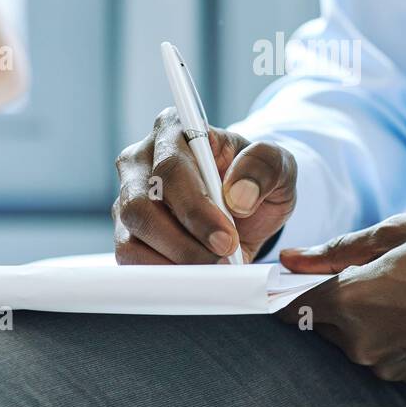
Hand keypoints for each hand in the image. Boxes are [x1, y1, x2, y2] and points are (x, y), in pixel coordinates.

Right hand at [113, 109, 296, 263]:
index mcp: (174, 130)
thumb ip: (264, 167)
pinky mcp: (127, 232)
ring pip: (130, 238)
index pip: (170, 169)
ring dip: (174, 263)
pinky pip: (130, 260)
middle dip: (184, 243)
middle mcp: (141, 160)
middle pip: (140, 206)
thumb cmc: (257, 178)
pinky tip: (193, 276)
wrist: (248, 207)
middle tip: (223, 259)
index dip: (195, 208)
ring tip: (213, 267)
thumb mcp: (278, 164)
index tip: (226, 237)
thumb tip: (237, 196)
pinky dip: (162, 276)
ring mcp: (129, 197)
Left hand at [278, 215, 405, 384]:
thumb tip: (291, 258)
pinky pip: (382, 354)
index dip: (291, 287)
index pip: (293, 304)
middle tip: (373, 271)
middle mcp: (365, 341)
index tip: (296, 276)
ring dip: (364, 317)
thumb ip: (336, 250)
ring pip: (352, 340)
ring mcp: (390, 365)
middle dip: (335, 299)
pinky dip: (390, 334)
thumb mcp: (398, 231)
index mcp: (355, 299)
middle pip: (321, 323)